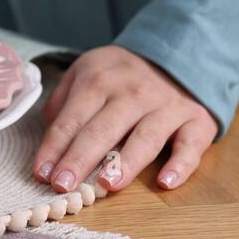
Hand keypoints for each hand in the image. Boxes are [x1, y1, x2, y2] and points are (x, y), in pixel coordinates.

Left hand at [33, 46, 217, 193]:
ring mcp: (167, 107)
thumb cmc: (119, 74)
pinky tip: (166, 182)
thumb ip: (62, 103)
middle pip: (102, 130)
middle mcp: (133, 93)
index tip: (41, 174)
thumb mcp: (84, 72)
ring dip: (126, 162)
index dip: (54, 148)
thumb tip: (50, 142)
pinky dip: (181, 164)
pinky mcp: (197, 121)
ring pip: (145, 137)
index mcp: (99, 81)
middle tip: (63, 185)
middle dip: (80, 159)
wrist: (177, 53)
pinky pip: (191, 145)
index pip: (71, 120)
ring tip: (107, 184)